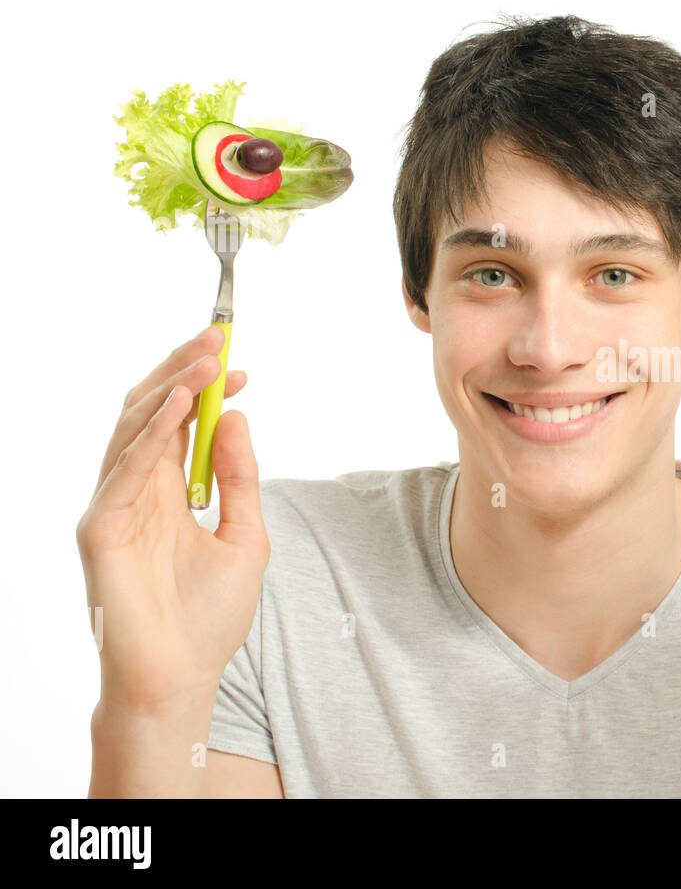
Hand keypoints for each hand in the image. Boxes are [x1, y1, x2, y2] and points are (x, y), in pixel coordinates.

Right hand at [76, 325, 269, 711]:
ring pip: (132, 430)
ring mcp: (114, 508)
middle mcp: (136, 493)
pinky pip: (124, 470)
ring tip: (205, 360)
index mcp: (168, 493)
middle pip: (150, 414)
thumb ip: (239, 477)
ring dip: (170, 390)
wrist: (182, 676)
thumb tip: (236, 417)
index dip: (205, 388)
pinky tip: (179, 407)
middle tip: (216, 340)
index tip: (239, 365)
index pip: (179, 424)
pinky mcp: (100, 529)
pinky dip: (151, 434)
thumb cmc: (209, 616)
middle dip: (182, 372)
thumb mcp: (245, 533)